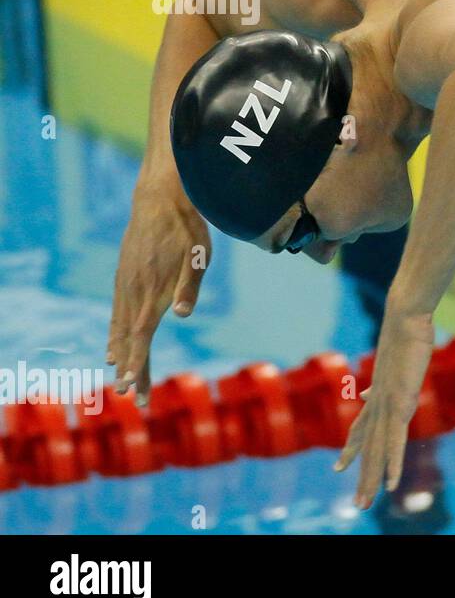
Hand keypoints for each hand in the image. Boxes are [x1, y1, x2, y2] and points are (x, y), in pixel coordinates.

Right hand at [108, 176, 209, 403]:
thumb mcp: (198, 256)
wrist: (160, 201)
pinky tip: (113, 346)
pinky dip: (115, 333)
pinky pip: (116, 313)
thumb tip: (181, 314)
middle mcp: (133, 293)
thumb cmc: (187, 230)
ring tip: (120, 378)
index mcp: (153, 292)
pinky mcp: (124, 277)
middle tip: (131, 396)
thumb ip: (189, 287)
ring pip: (120, 328)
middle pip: (129, 340)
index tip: (131, 387)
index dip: (136, 364)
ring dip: (122, 355)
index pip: (141, 337)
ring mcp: (126, 285)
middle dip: (131, 369)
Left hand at [335, 307, 434, 508]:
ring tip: (365, 503)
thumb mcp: (392, 364)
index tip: (338, 468)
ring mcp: (387, 407)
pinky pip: (396, 442)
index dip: (349, 450)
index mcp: (376, 397)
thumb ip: (380, 384)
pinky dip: (393, 464)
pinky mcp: (400, 405)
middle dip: (361, 477)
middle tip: (356, 504)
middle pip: (367, 449)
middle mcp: (377, 406)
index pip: (359, 430)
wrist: (404, 319)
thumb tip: (365, 392)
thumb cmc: (404, 336)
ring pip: (378, 452)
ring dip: (372, 480)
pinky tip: (392, 483)